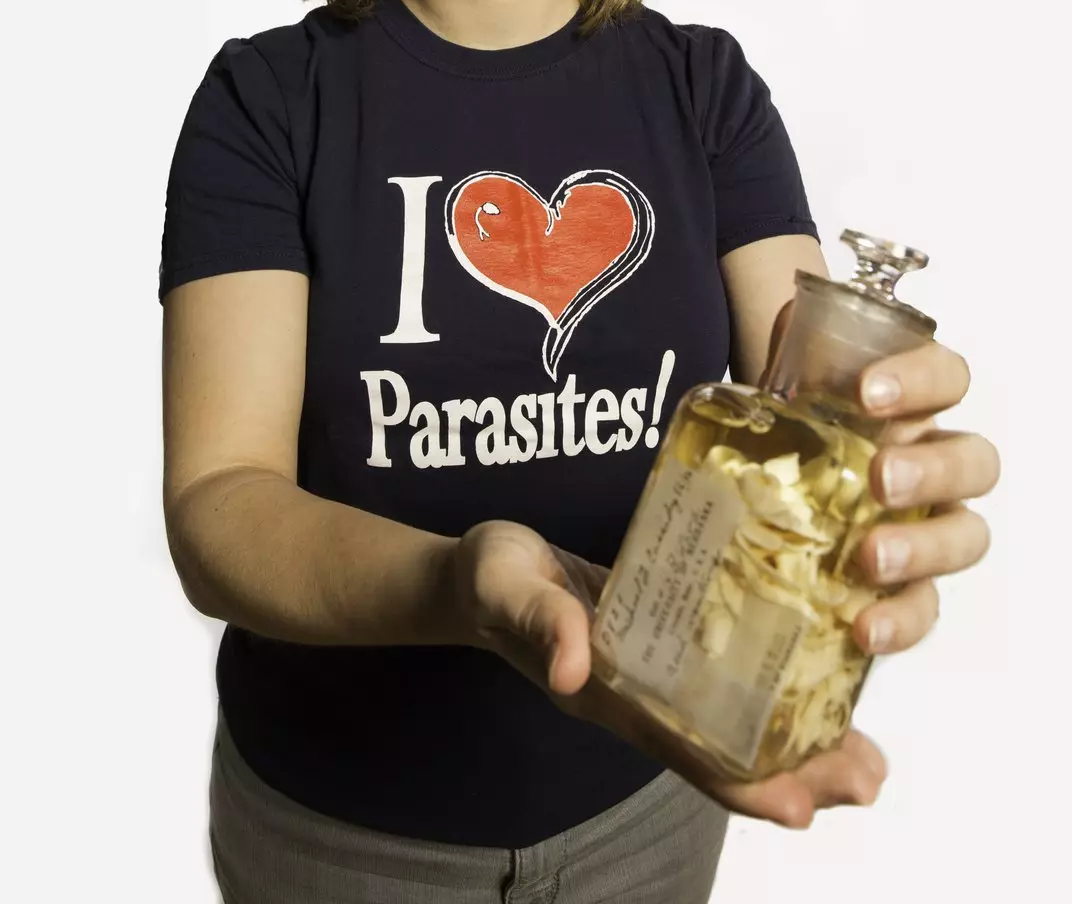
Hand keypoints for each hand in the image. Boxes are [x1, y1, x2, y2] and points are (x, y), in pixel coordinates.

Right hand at [452, 519, 887, 827]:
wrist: (484, 571)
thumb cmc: (493, 580)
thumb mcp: (507, 587)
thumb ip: (539, 621)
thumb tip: (573, 667)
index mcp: (606, 695)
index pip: (684, 752)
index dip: (744, 783)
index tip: (802, 805)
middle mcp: (642, 697)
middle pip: (729, 753)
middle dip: (800, 773)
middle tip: (868, 777)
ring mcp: (658, 673)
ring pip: (738, 723)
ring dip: (804, 740)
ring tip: (869, 752)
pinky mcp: (667, 638)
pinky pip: (728, 674)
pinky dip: (777, 686)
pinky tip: (824, 679)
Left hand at [768, 301, 1001, 657]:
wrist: (770, 467)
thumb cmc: (796, 415)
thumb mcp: (790, 375)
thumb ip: (791, 348)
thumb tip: (780, 334)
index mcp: (915, 402)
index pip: (947, 378)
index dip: (920, 380)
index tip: (867, 390)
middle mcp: (934, 461)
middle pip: (973, 462)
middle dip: (933, 470)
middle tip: (880, 478)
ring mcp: (928, 525)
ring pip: (966, 536)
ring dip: (925, 548)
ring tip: (871, 557)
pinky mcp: (905, 584)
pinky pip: (925, 607)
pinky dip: (902, 621)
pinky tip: (864, 626)